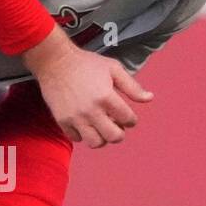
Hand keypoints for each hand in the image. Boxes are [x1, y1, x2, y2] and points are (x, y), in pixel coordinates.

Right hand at [22, 27, 153, 148]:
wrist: (55, 62)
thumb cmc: (86, 64)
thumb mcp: (113, 68)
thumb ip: (132, 86)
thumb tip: (149, 98)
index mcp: (107, 97)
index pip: (128, 120)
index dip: (131, 120)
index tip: (127, 117)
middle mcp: (92, 111)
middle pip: (114, 137)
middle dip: (119, 133)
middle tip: (116, 125)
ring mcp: (76, 118)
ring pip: (95, 143)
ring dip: (102, 138)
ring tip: (101, 127)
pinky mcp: (62, 121)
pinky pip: (77, 139)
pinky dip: (83, 135)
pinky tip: (85, 124)